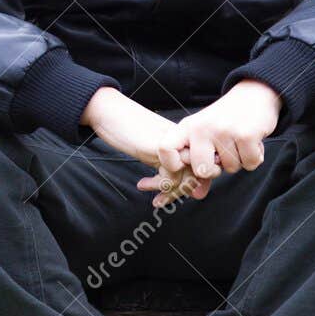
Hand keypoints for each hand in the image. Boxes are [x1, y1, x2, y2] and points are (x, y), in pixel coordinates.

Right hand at [81, 89, 210, 208]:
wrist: (111, 114)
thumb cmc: (133, 134)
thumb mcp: (159, 154)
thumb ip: (176, 169)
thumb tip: (196, 192)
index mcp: (188, 139)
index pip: (203, 166)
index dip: (193, 185)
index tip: (173, 196)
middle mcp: (186, 140)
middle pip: (198, 173)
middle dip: (180, 192)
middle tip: (161, 201)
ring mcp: (176, 142)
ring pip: (186, 176)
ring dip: (168, 192)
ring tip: (150, 194)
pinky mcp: (162, 146)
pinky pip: (172, 173)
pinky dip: (158, 185)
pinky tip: (142, 184)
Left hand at [135, 80, 280, 207]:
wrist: (255, 94)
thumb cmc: (227, 119)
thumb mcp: (206, 134)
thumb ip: (198, 162)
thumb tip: (196, 195)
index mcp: (188, 126)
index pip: (165, 149)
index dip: (172, 165)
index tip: (185, 166)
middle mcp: (203, 128)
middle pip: (202, 169)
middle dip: (216, 169)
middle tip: (223, 156)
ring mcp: (224, 131)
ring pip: (231, 168)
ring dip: (239, 161)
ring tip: (239, 142)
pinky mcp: (246, 135)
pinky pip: (250, 164)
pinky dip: (255, 158)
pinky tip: (253, 143)